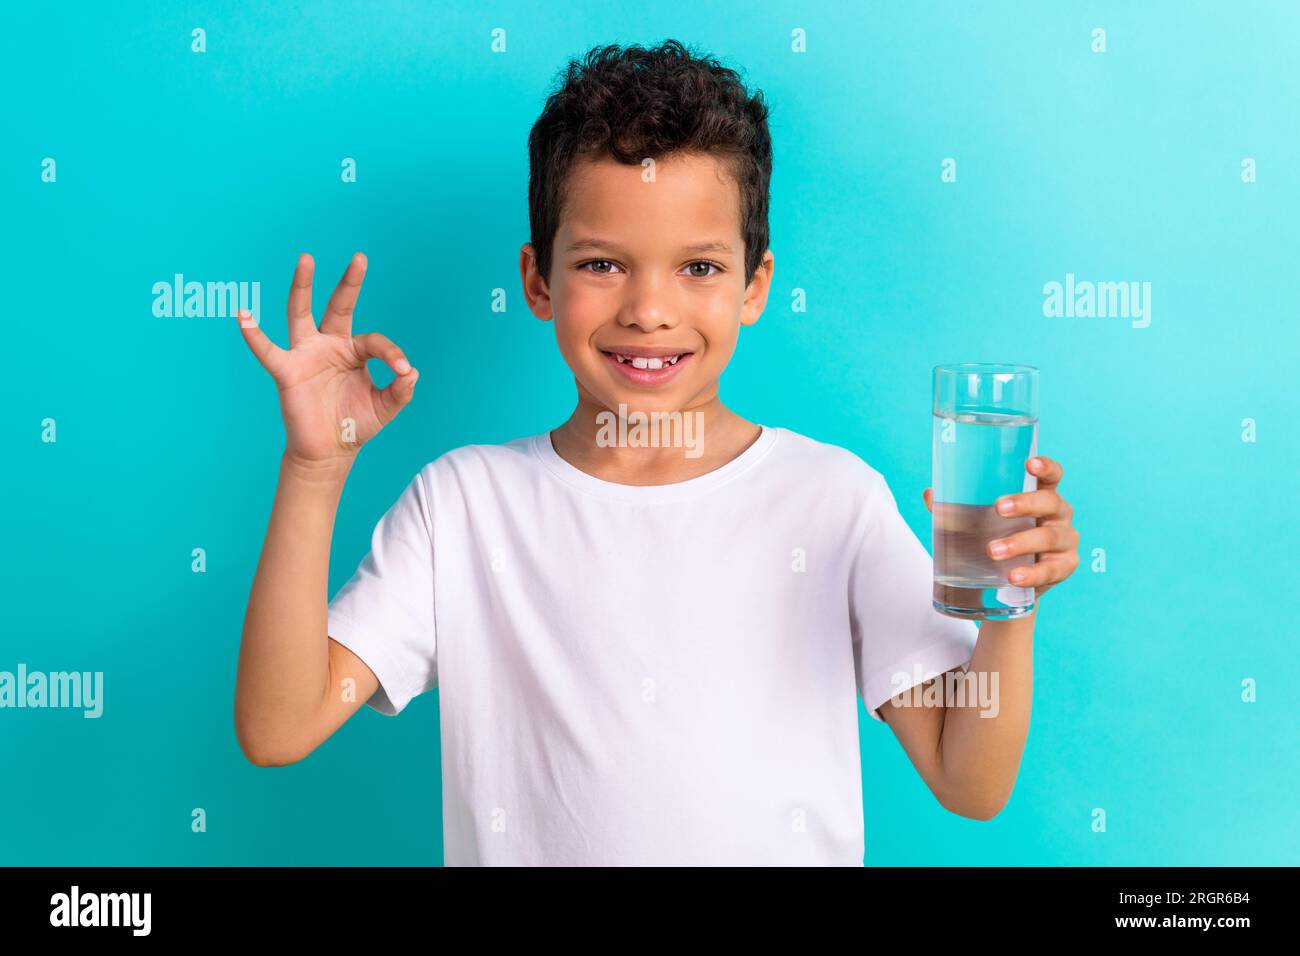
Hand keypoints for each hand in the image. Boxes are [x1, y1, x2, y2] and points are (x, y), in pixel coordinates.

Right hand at [236, 253, 417, 471]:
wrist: (330, 452)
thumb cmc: (356, 425)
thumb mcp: (386, 408)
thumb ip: (401, 391)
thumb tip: (413, 372)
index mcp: (354, 351)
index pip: (375, 341)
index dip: (392, 354)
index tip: (403, 371)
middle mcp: (329, 345)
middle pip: (338, 306)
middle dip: (349, 283)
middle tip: (360, 258)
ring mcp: (306, 354)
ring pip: (301, 313)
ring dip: (303, 286)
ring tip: (307, 259)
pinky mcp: (287, 371)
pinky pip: (267, 350)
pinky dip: (253, 334)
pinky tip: (242, 315)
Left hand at [923, 455, 1078, 598]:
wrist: (1005, 585)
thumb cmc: (994, 540)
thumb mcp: (976, 523)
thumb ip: (954, 510)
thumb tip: (930, 494)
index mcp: (1041, 496)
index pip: (1051, 476)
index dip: (1046, 467)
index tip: (1030, 463)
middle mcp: (1058, 515)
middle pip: (1049, 502)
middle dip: (1025, 503)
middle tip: (998, 508)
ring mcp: (1065, 541)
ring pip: (1048, 537)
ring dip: (1020, 543)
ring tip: (992, 550)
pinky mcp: (1063, 568)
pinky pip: (1050, 570)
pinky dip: (1031, 574)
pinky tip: (1013, 576)